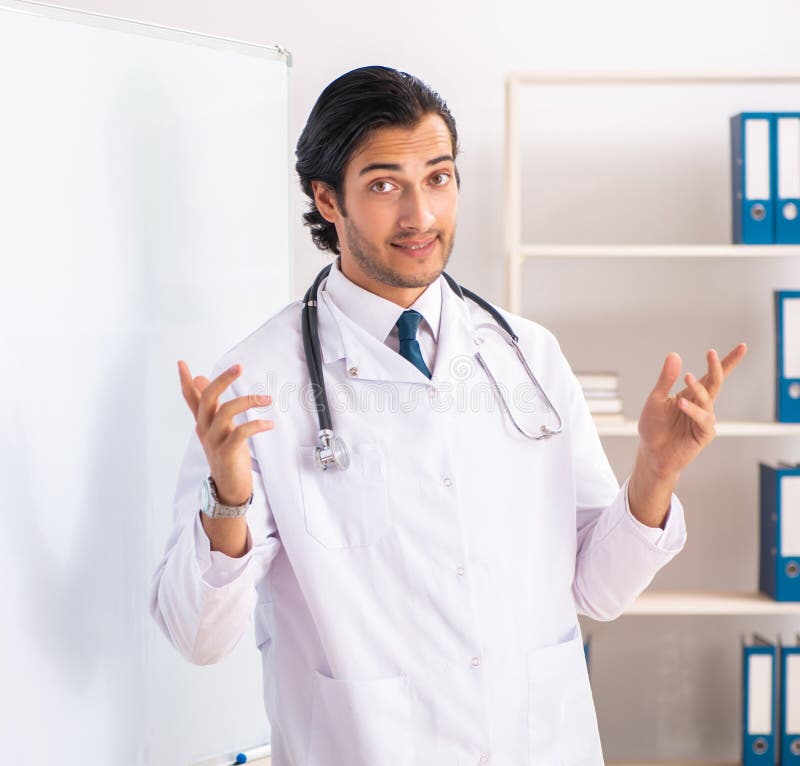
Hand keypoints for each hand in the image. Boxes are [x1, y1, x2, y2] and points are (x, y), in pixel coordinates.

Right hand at [177, 360, 273, 504]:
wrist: (229, 488)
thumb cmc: (227, 454)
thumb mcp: (218, 427)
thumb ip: (211, 406)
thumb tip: (200, 379)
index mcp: (202, 422)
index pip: (190, 398)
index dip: (185, 380)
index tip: (181, 363)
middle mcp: (204, 429)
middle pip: (208, 398)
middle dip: (223, 380)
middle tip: (239, 367)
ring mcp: (214, 441)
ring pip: (226, 411)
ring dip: (249, 401)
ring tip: (267, 398)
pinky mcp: (227, 453)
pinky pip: (240, 433)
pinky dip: (256, 425)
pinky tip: (269, 424)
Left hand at [637, 343, 747, 478]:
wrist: (651, 452)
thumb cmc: (654, 426)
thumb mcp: (656, 398)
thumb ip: (666, 379)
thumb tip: (675, 355)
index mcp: (692, 394)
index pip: (711, 375)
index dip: (726, 362)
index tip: (742, 347)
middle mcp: (701, 405)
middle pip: (715, 382)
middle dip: (716, 367)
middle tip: (710, 353)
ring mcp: (704, 419)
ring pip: (707, 399)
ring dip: (698, 388)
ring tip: (687, 377)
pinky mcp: (704, 434)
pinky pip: (703, 419)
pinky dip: (693, 410)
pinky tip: (682, 404)